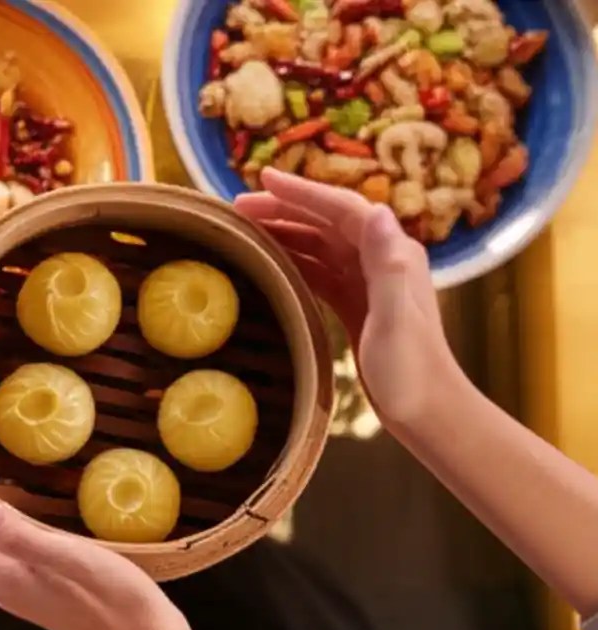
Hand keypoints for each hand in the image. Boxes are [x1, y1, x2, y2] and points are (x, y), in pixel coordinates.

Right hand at [235, 168, 462, 427]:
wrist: (428, 413)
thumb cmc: (410, 373)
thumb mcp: (395, 319)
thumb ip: (387, 265)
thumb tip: (377, 211)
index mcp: (392, 255)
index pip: (343, 209)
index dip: (303, 191)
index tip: (264, 179)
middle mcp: (383, 259)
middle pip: (327, 221)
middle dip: (284, 208)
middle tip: (237, 205)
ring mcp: (370, 282)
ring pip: (320, 244)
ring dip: (284, 232)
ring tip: (244, 230)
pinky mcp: (358, 303)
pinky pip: (319, 271)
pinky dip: (292, 261)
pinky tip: (268, 263)